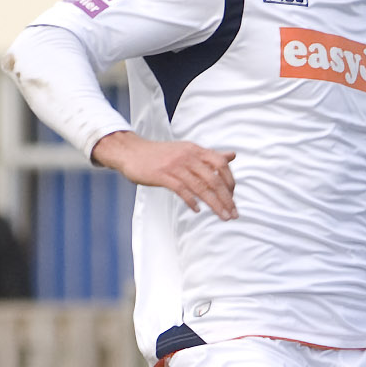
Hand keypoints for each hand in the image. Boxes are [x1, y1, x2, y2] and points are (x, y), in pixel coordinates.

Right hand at [93, 131, 236, 220]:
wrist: (131, 151)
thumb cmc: (161, 154)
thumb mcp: (188, 150)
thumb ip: (210, 155)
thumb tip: (232, 155)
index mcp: (196, 150)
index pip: (221, 164)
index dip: (230, 181)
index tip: (233, 197)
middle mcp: (188, 156)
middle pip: (214, 179)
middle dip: (226, 198)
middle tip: (233, 214)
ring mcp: (175, 166)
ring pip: (200, 187)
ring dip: (214, 204)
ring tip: (222, 216)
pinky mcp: (162, 175)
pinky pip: (181, 190)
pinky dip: (191, 201)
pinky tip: (198, 210)